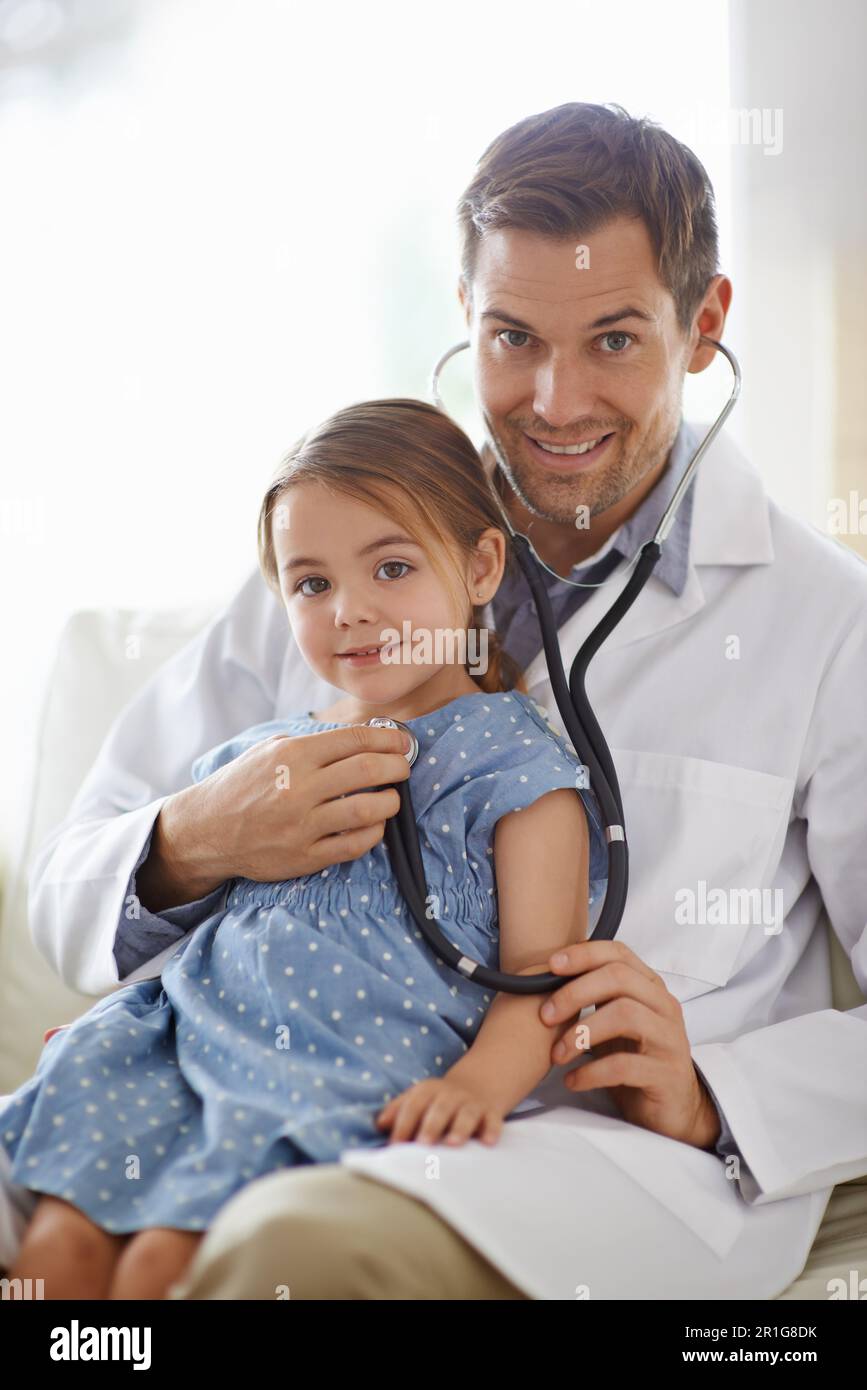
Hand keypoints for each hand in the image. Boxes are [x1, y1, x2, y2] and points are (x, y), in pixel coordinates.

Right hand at [138, 722, 412, 910]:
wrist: (207, 829)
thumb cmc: (244, 784)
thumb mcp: (272, 749)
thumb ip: (315, 743)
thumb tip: (366, 738)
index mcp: (292, 754)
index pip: (355, 740)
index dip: (389, 740)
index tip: (403, 744)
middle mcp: (299, 788)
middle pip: (368, 770)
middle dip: (398, 767)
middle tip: (403, 768)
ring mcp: (303, 825)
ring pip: (368, 810)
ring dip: (391, 802)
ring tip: (392, 798)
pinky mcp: (305, 856)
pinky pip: (355, 845)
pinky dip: (374, 832)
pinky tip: (374, 824)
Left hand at [375, 1078, 503, 1147]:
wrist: (477, 1085)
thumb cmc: (438, 1101)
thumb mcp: (418, 1098)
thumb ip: (399, 1110)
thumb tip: (380, 1124)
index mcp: (428, 1091)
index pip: (414, 1104)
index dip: (404, 1123)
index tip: (395, 1144)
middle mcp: (451, 1095)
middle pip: (440, 1108)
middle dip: (431, 1126)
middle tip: (423, 1144)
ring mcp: (472, 1103)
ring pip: (467, 1113)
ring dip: (460, 1128)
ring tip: (452, 1144)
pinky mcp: (491, 1113)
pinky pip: (493, 1120)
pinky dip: (492, 1130)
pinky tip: (488, 1143)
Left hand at [540, 940, 721, 1150]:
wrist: (671, 1108)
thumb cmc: (634, 1058)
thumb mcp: (613, 1022)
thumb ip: (592, 998)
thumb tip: (543, 979)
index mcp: (650, 988)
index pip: (619, 954)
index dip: (584, 954)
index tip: (551, 965)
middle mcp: (664, 1006)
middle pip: (619, 978)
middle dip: (575, 993)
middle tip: (545, 1017)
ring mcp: (669, 1039)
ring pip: (625, 1015)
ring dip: (582, 1033)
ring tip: (557, 1055)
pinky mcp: (667, 1075)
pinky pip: (624, 1066)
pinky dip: (591, 1072)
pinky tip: (573, 1080)